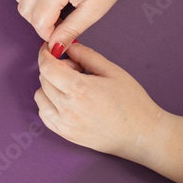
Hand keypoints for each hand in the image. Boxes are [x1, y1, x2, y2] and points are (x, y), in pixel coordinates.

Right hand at [9, 0, 136, 52]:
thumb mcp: (93, 11)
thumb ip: (70, 31)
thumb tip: (55, 48)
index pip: (38, 22)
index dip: (49, 35)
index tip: (62, 34)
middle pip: (24, 9)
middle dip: (39, 22)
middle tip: (60, 22)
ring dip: (27, 4)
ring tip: (48, 7)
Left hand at [35, 41, 165, 164]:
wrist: (142, 134)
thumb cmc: (132, 102)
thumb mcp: (113, 71)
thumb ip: (87, 55)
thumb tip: (69, 46)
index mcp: (80, 90)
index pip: (47, 67)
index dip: (45, 54)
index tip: (50, 49)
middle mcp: (68, 109)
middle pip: (43, 79)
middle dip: (54, 67)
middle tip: (76, 68)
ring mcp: (65, 125)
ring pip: (40, 97)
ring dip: (49, 86)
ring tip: (71, 86)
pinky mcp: (66, 135)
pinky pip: (44, 115)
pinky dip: (48, 103)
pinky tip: (66, 99)